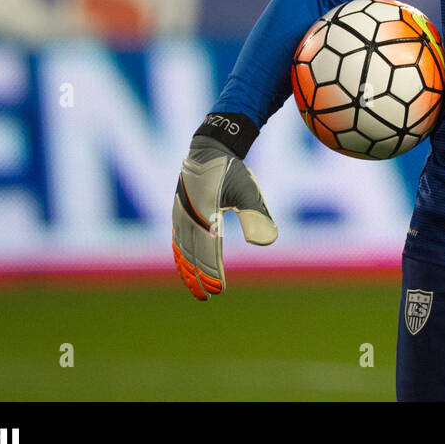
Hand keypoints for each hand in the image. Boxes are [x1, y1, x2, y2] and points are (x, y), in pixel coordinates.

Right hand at [172, 135, 277, 299]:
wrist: (211, 146)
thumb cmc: (232, 169)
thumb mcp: (248, 190)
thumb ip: (256, 215)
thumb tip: (267, 242)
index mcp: (204, 212)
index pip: (208, 250)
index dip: (211, 272)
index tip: (218, 290)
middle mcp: (188, 214)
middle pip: (191, 253)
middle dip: (198, 276)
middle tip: (207, 296)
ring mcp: (180, 212)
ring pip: (181, 248)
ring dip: (186, 269)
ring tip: (194, 287)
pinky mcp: (178, 210)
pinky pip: (177, 238)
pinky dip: (180, 255)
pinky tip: (184, 265)